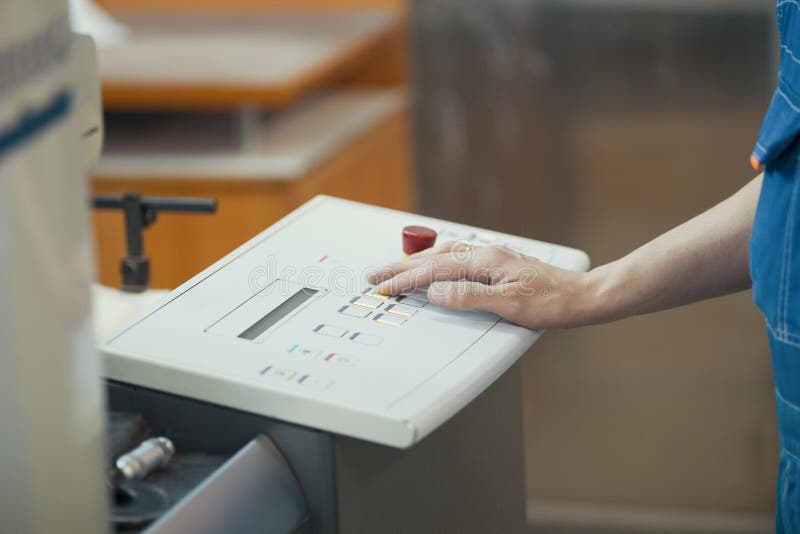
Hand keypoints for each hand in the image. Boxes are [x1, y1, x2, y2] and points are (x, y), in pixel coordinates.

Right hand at [367, 241, 594, 329]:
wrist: (581, 296)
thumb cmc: (551, 302)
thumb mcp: (510, 305)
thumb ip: (469, 298)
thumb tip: (435, 292)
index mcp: (484, 262)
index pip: (433, 270)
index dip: (404, 280)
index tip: (382, 287)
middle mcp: (484, 254)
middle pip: (432, 258)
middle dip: (400, 267)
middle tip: (374, 275)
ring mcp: (490, 257)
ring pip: (442, 255)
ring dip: (415, 262)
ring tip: (395, 269)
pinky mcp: (496, 263)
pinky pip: (455, 257)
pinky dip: (434, 261)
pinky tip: (433, 265)